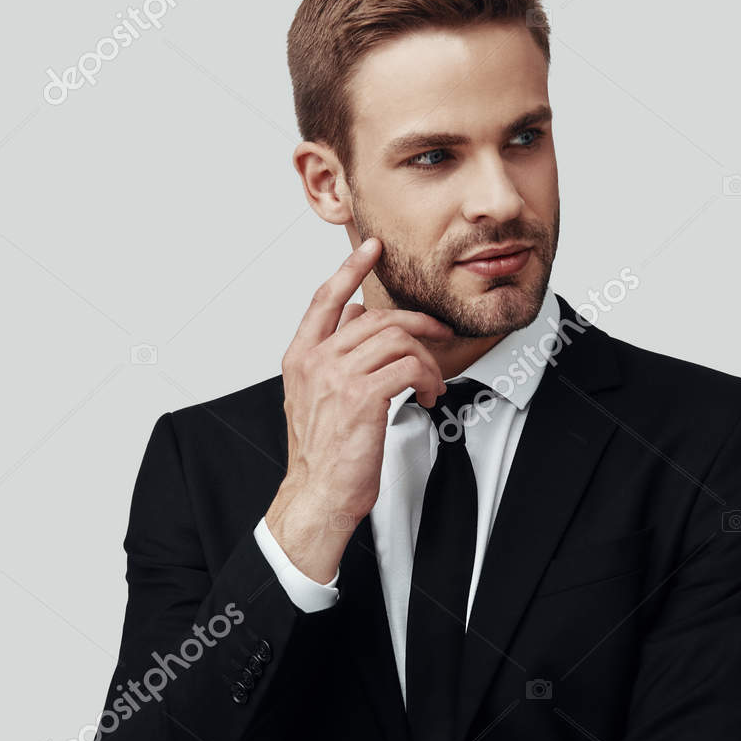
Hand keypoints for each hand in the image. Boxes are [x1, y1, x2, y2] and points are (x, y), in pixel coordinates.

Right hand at [265, 238, 451, 579]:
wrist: (318, 493)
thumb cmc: (322, 452)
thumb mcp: (315, 396)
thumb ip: (333, 356)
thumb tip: (359, 319)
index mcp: (300, 356)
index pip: (324, 298)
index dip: (349, 268)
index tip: (372, 247)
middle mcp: (315, 360)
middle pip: (376, 316)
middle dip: (417, 322)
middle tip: (440, 333)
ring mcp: (337, 377)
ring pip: (397, 340)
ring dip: (427, 360)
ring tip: (432, 384)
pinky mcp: (363, 397)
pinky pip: (409, 367)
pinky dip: (428, 379)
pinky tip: (428, 397)